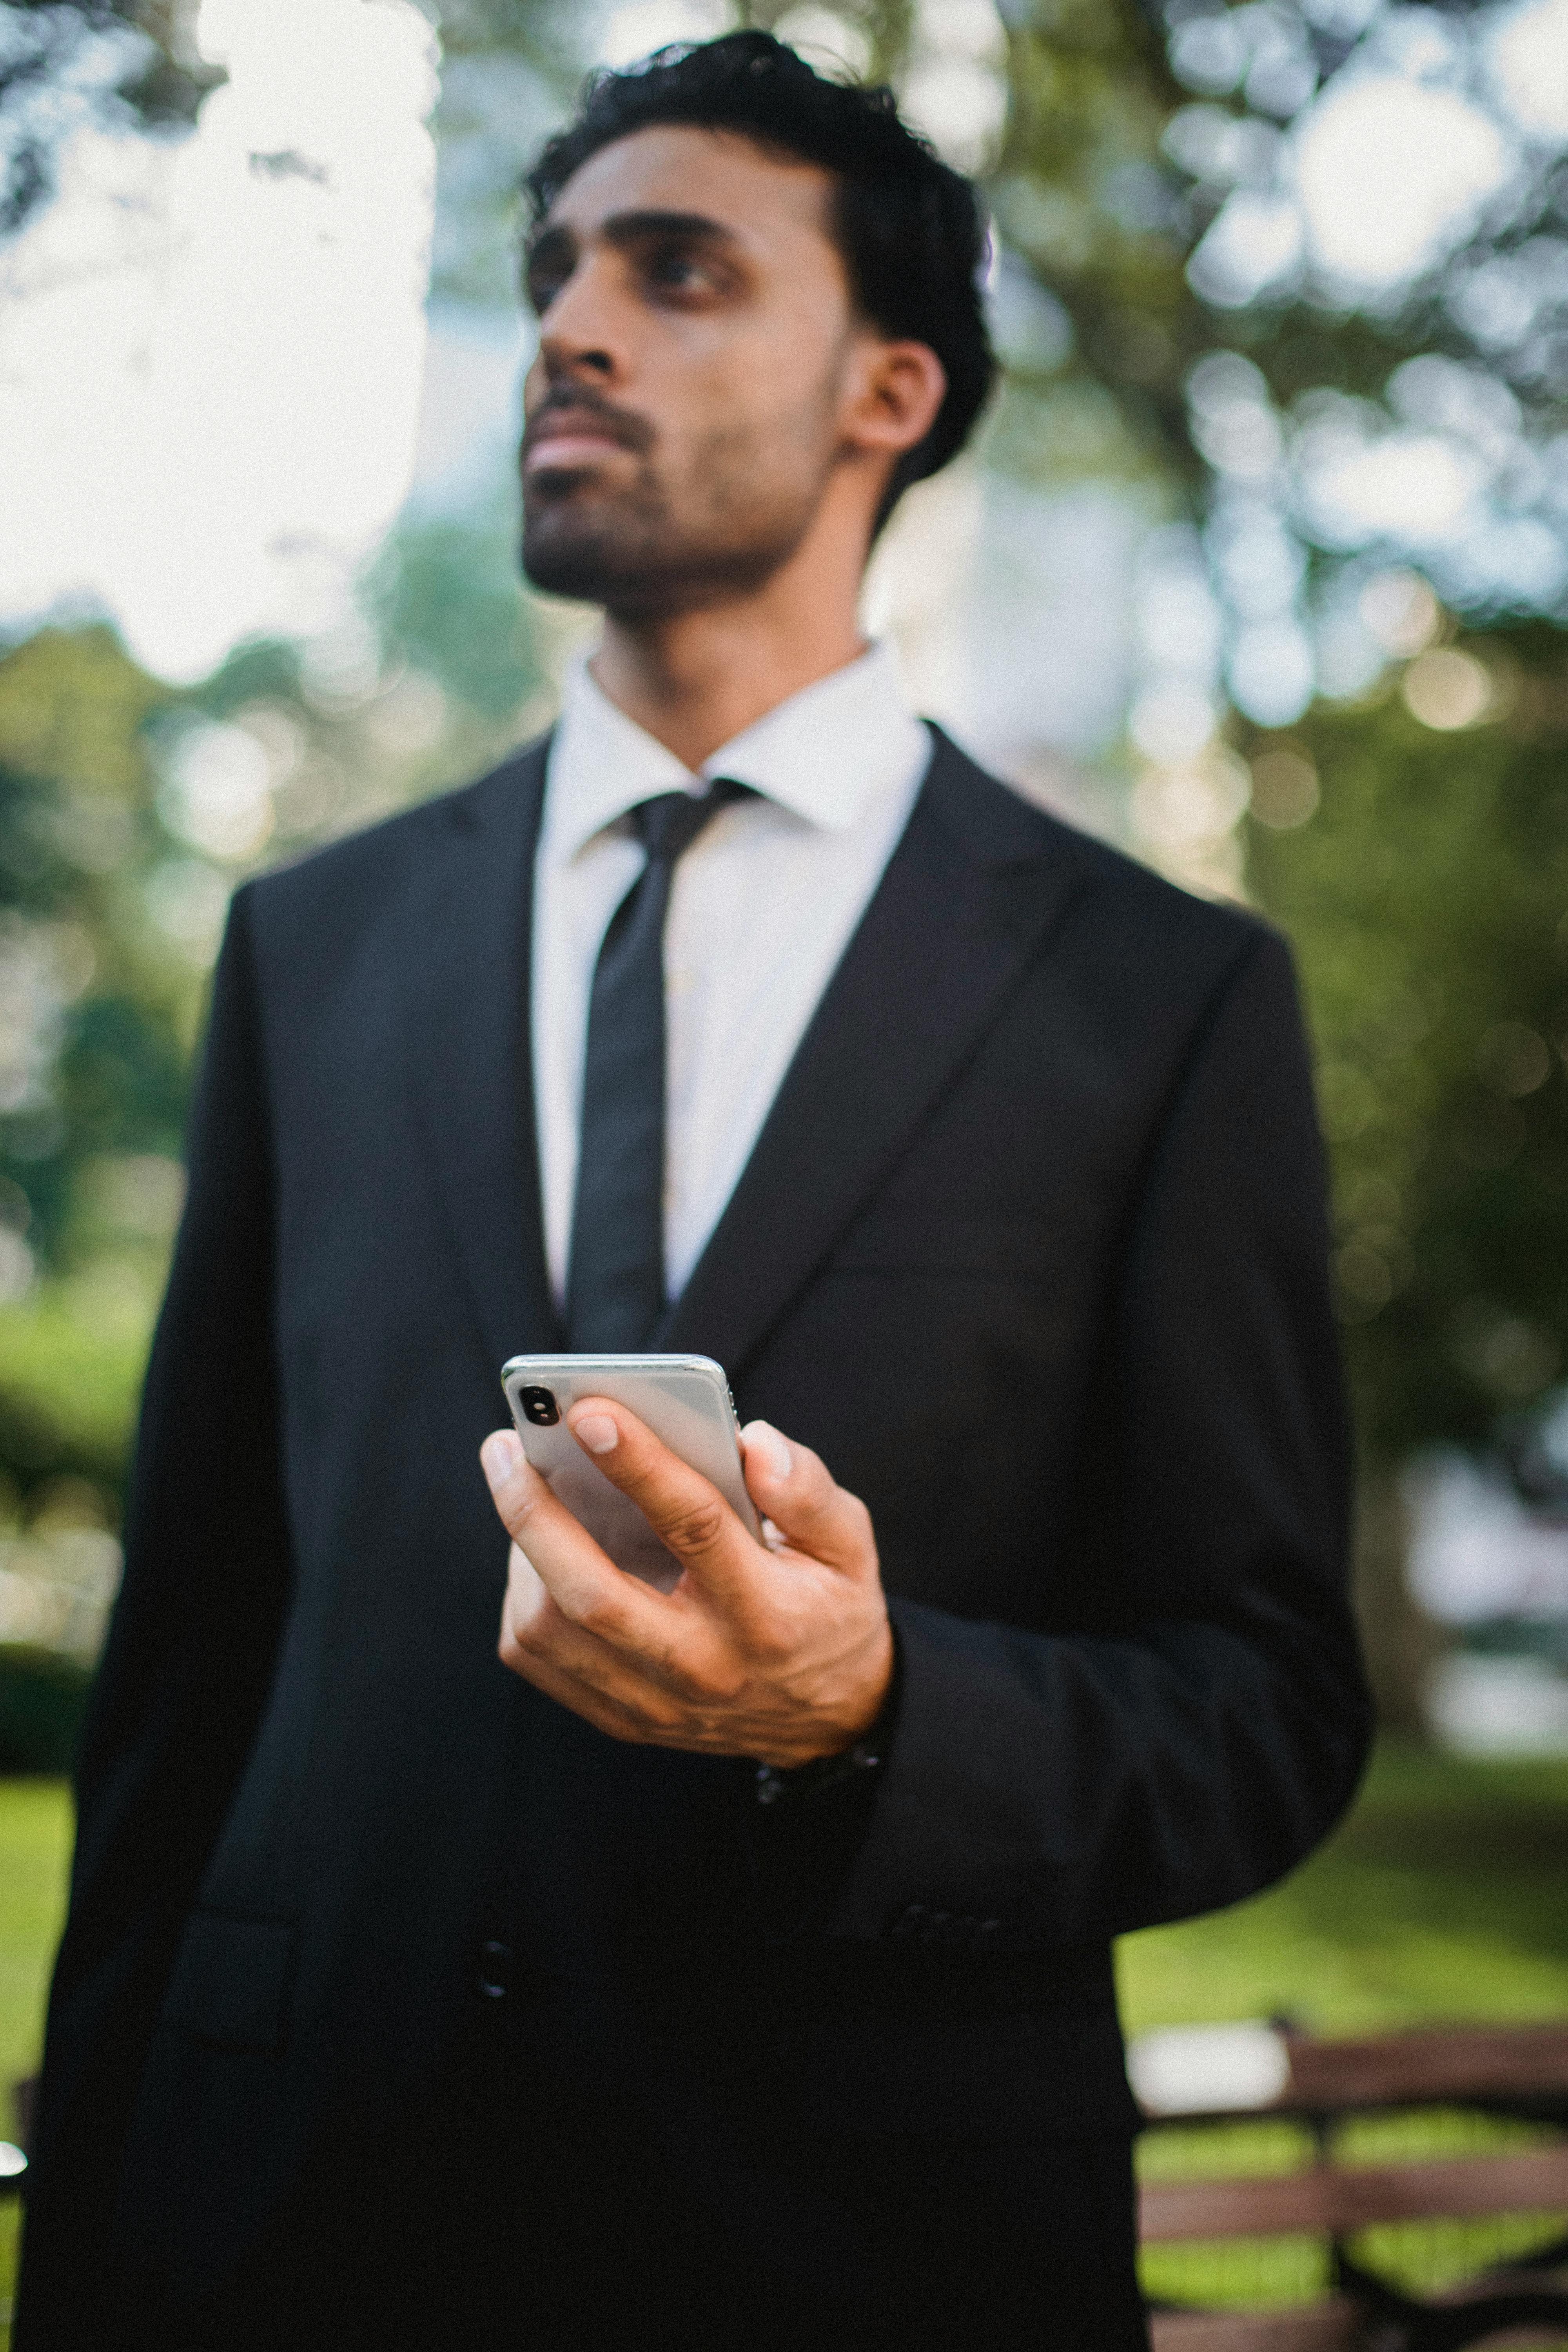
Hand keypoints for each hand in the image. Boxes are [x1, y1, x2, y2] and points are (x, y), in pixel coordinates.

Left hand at [479, 1403, 891, 1767]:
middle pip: (592, 1593)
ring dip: (521, 1553)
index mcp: (766, 1613)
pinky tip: (532, 1554)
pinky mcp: (624, 1718)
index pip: (695, 1528)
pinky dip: (521, 1600)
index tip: (589, 1411)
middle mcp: (704, 1665)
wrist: (830, 1719)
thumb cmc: (830, 1607)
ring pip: (551, 1631)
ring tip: (521, 1487)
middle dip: (535, 1513)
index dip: (641, 1465)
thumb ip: (807, 1490)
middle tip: (506, 1446)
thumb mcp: (850, 1544)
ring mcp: (656, 1701)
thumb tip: (751, 1440)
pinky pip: (540, 1662)